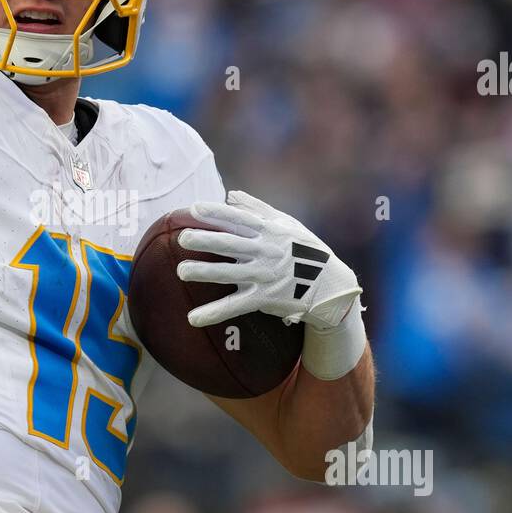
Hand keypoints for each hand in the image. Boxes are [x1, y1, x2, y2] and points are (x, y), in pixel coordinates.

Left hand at [176, 190, 361, 329]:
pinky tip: (193, 318)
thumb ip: (257, 208)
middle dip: (205, 240)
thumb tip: (230, 194)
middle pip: (230, 244)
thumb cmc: (305, 249)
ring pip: (228, 273)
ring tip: (181, 271)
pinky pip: (235, 306)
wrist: (330, 285)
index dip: (216, 213)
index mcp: (268, 231)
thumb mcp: (287, 224)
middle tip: (182, 238)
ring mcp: (263, 275)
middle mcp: (264, 251)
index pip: (238, 219)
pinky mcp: (263, 298)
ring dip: (204, 272)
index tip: (193, 209)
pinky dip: (214, 313)